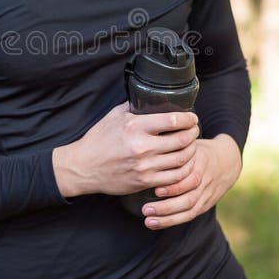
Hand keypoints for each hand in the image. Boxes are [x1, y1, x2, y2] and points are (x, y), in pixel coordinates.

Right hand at [52, 102, 198, 198]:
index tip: (192, 118)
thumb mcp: (114, 116)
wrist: (84, 167)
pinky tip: (183, 163)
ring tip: (191, 146)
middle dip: (193, 134)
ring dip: (191, 151)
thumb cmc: (98, 140)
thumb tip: (150, 98)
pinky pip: (174, 178)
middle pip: (181, 140)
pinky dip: (184, 170)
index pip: (172, 121)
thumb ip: (133, 106)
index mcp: (134, 126)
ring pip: (181, 159)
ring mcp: (144, 166)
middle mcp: (141, 146)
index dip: (188, 119)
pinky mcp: (144, 181)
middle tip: (194, 130)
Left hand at [140, 134, 241, 229]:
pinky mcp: (205, 204)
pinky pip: (190, 215)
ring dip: (168, 217)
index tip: (155, 189)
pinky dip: (173, 220)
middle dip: (166, 206)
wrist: (227, 160)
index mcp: (201, 162)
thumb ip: (174, 142)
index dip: (174, 186)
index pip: (190, 178)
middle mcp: (205, 180)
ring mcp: (206, 194)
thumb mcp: (190, 142)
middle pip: (188, 197)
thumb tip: (149, 139)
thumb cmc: (199, 149)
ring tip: (148, 220)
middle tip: (145, 209)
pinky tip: (156, 223)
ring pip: (189, 209)